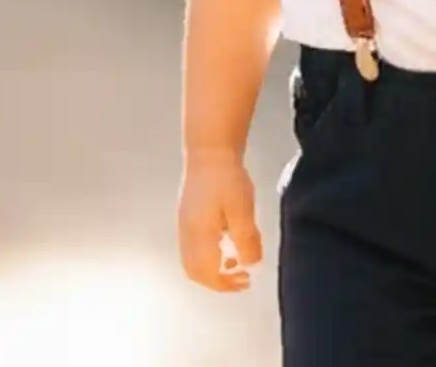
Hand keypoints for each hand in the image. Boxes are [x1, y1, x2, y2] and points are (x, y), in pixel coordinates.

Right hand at [178, 150, 262, 290]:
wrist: (210, 150)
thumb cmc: (227, 178)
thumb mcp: (242, 211)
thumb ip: (247, 240)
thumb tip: (251, 265)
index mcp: (199, 235)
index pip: (207, 274)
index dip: (226, 284)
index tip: (245, 282)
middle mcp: (187, 233)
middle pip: (195, 271)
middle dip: (217, 280)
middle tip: (241, 279)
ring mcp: (184, 223)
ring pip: (192, 259)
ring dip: (213, 266)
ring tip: (236, 260)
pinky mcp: (187, 214)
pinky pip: (193, 245)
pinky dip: (208, 253)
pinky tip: (226, 240)